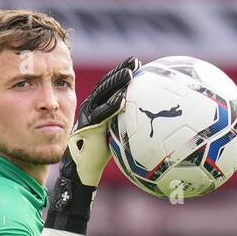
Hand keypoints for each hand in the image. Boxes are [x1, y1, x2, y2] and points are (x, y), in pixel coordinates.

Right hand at [44, 56, 139, 235]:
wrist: (80, 174)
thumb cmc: (98, 159)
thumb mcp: (116, 139)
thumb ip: (128, 128)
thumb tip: (156, 127)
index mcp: (98, 110)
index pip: (111, 87)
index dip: (122, 73)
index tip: (138, 63)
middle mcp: (91, 110)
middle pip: (106, 86)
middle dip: (120, 71)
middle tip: (136, 61)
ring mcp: (86, 118)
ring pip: (102, 95)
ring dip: (115, 83)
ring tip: (130, 73)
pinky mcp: (85, 128)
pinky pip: (100, 115)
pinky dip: (111, 106)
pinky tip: (124, 99)